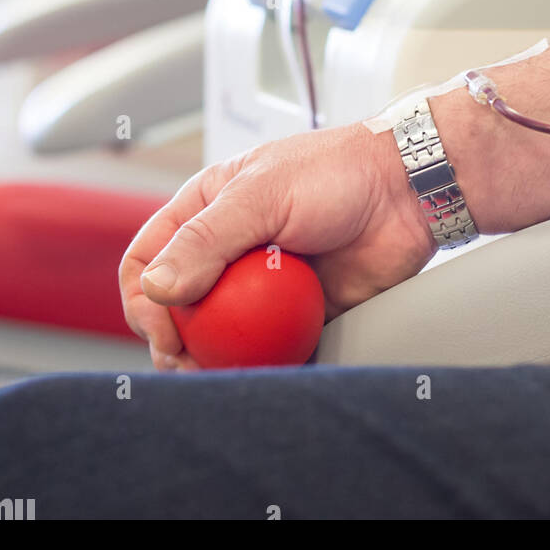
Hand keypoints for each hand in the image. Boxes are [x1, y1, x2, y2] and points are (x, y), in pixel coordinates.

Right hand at [120, 123, 435, 370]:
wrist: (406, 191)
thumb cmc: (334, 173)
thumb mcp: (261, 195)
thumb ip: (206, 241)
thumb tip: (157, 290)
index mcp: (206, 210)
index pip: (148, 260)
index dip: (143, 299)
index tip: (162, 330)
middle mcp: (228, 249)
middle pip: (179, 307)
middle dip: (174, 342)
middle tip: (186, 365)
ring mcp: (263, 283)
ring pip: (222, 333)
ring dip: (214, 361)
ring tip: (220, 376)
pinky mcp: (299, 309)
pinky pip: (270, 345)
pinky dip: (263, 363)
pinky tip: (263, 374)